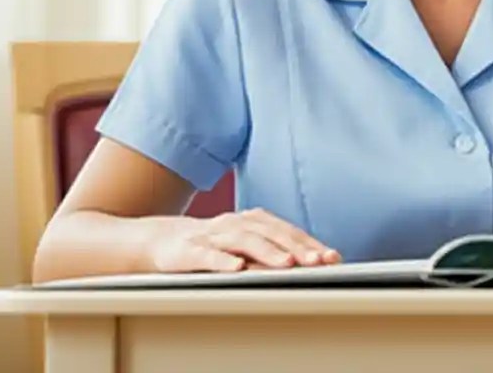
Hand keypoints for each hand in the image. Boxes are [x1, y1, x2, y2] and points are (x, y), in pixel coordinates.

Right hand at [148, 208, 341, 272]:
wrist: (160, 240)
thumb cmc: (211, 246)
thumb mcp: (244, 247)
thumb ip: (273, 253)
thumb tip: (313, 265)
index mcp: (253, 222)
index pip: (288, 231)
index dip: (310, 243)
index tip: (332, 257)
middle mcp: (236, 224)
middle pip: (271, 232)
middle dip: (297, 246)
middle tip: (318, 262)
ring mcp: (212, 235)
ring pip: (243, 240)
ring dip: (267, 251)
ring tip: (287, 264)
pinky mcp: (188, 250)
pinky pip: (207, 255)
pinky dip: (222, 260)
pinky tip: (237, 268)